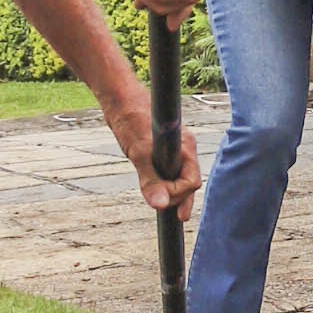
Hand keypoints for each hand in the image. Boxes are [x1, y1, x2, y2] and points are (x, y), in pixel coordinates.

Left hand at [110, 83, 203, 216]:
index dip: (178, 195)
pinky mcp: (164, 148)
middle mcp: (184, 148)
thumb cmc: (132, 120)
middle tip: (166, 213)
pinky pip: (171, 170)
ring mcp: (175, 148)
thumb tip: (160, 206)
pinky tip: (158, 192)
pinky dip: (166, 183)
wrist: (120, 99)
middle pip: (189, 181)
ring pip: (180, 176)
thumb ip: (150, 180)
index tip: (160, 201)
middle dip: (178, 198)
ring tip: (166, 209)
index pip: (192, 181)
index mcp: (185, 148)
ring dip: (172, 192)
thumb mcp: (139, 153)